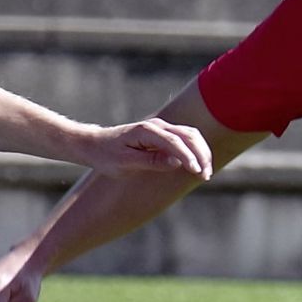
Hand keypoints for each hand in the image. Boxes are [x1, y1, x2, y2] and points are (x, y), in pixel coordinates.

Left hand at [83, 117, 212, 179]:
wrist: (96, 145)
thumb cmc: (107, 155)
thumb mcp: (124, 163)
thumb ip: (151, 161)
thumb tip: (176, 161)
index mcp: (146, 131)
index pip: (174, 142)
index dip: (189, 157)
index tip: (197, 173)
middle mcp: (157, 125)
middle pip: (189, 135)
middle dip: (201, 155)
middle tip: (206, 176)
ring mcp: (161, 128)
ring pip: (191, 136)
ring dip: (202, 153)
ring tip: (205, 174)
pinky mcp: (163, 134)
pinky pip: (186, 139)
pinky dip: (196, 151)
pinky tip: (199, 166)